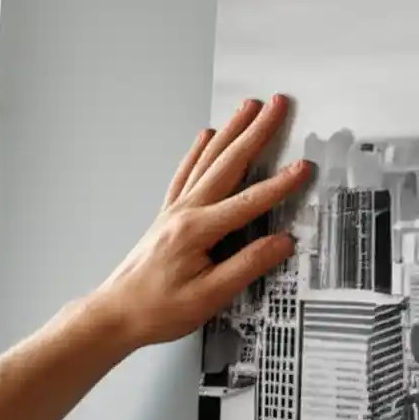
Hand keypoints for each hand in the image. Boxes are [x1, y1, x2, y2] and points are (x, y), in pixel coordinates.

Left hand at [89, 94, 311, 350]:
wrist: (115, 314)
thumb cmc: (158, 309)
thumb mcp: (210, 297)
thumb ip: (247, 266)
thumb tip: (281, 243)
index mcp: (197, 230)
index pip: (249, 202)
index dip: (279, 185)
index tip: (303, 167)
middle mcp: (185, 212)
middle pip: (228, 162)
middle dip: (256, 131)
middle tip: (277, 105)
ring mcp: (175, 210)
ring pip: (208, 159)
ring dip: (231, 130)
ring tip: (249, 106)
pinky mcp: (168, 215)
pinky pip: (186, 172)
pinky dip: (198, 150)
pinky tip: (206, 135)